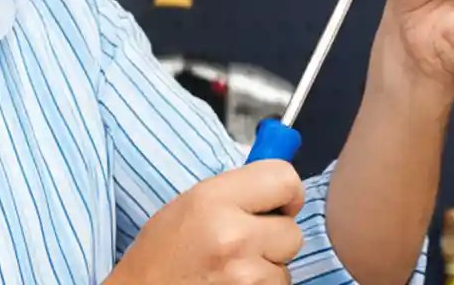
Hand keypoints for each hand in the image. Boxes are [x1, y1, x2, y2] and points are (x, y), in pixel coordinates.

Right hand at [106, 161, 305, 284]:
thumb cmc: (160, 254)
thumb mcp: (190, 204)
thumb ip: (236, 191)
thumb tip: (281, 183)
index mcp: (213, 199)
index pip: (284, 178)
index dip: (286, 192)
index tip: (278, 203)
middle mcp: (232, 235)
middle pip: (292, 231)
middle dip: (275, 237)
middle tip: (246, 242)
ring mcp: (244, 274)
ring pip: (287, 265)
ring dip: (267, 267)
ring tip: (232, 267)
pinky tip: (232, 283)